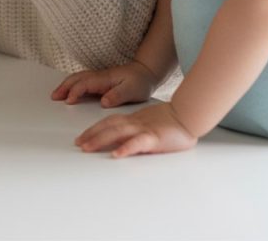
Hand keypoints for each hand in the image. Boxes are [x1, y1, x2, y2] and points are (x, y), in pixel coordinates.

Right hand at [52, 60, 159, 106]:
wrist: (146, 72)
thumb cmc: (139, 82)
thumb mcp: (132, 90)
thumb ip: (118, 95)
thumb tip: (104, 101)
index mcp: (105, 78)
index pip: (86, 84)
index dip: (76, 92)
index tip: (68, 101)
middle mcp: (100, 76)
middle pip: (77, 79)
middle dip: (64, 87)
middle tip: (53, 97)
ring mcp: (99, 77)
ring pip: (78, 78)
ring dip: (66, 85)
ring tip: (56, 94)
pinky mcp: (100, 80)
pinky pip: (82, 81)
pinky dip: (72, 84)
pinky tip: (69, 91)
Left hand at [74, 101, 197, 158]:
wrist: (189, 114)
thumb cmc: (171, 121)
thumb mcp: (149, 124)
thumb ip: (136, 130)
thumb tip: (120, 141)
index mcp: (134, 119)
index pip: (109, 122)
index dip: (94, 129)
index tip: (82, 137)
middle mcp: (135, 122)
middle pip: (109, 126)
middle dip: (92, 135)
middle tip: (78, 144)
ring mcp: (144, 129)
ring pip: (118, 132)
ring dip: (100, 139)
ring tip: (87, 147)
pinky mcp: (155, 137)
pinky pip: (138, 142)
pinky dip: (126, 147)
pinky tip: (116, 154)